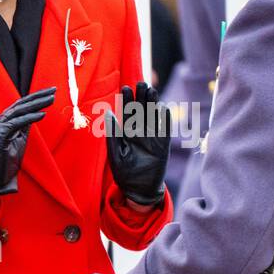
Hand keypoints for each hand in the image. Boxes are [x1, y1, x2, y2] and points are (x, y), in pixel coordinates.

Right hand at [0, 87, 57, 196]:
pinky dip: (30, 118)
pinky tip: (42, 114)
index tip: (50, 92)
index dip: (36, 97)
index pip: (21, 105)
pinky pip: (17, 123)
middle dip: (38, 96)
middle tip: (53, 90)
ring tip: (51, 99)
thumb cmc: (6, 160)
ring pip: (19, 110)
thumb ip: (24, 126)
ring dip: (37, 104)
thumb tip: (35, 114)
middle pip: (21, 104)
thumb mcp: (19, 138)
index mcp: (3, 120)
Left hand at [105, 82, 169, 205]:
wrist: (140, 190)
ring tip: (151, 90)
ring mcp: (153, 138)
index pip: (127, 112)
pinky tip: (163, 109)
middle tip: (141, 83)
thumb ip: (113, 134)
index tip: (125, 88)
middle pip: (142, 110)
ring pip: (153, 116)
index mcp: (127, 133)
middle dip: (141, 97)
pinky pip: (165, 130)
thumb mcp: (115, 154)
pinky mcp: (163, 146)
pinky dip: (165, 120)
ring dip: (153, 104)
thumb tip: (108, 113)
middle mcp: (140, 132)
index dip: (127, 100)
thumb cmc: (124, 174)